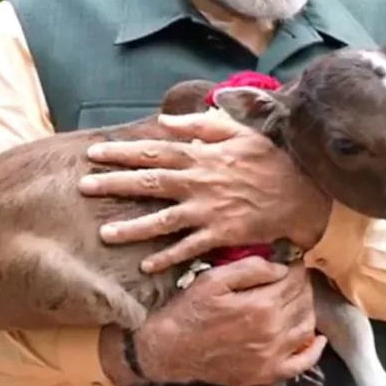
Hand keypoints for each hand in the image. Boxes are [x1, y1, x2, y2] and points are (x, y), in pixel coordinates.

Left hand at [80, 111, 332, 273]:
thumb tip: (164, 121)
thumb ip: (199, 124)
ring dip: (133, 228)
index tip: (94, 153)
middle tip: (84, 187)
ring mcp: (208, 211)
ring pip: (163, 221)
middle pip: (148, 184)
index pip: (152, 152)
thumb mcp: (236, 131)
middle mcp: (198, 183)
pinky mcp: (220, 235)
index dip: (122, 152)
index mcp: (200, 155)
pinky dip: (168, 257)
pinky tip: (146, 264)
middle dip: (114, 184)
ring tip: (105, 234)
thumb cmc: (268, 158)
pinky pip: (189, 248)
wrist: (301, 191)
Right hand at [118, 257, 325, 385]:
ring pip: (307, 326)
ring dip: (308, 308)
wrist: (171, 348)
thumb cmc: (190, 311)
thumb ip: (250, 269)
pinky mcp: (268, 372)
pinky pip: (302, 363)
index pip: (294, 280)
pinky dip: (314, 350)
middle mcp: (272, 331)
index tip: (291, 261)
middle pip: (303, 300)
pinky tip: (316, 338)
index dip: (295, 267)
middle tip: (293, 277)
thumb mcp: (214, 279)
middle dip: (301, 284)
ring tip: (297, 298)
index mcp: (261, 305)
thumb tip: (280, 267)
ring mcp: (272, 355)